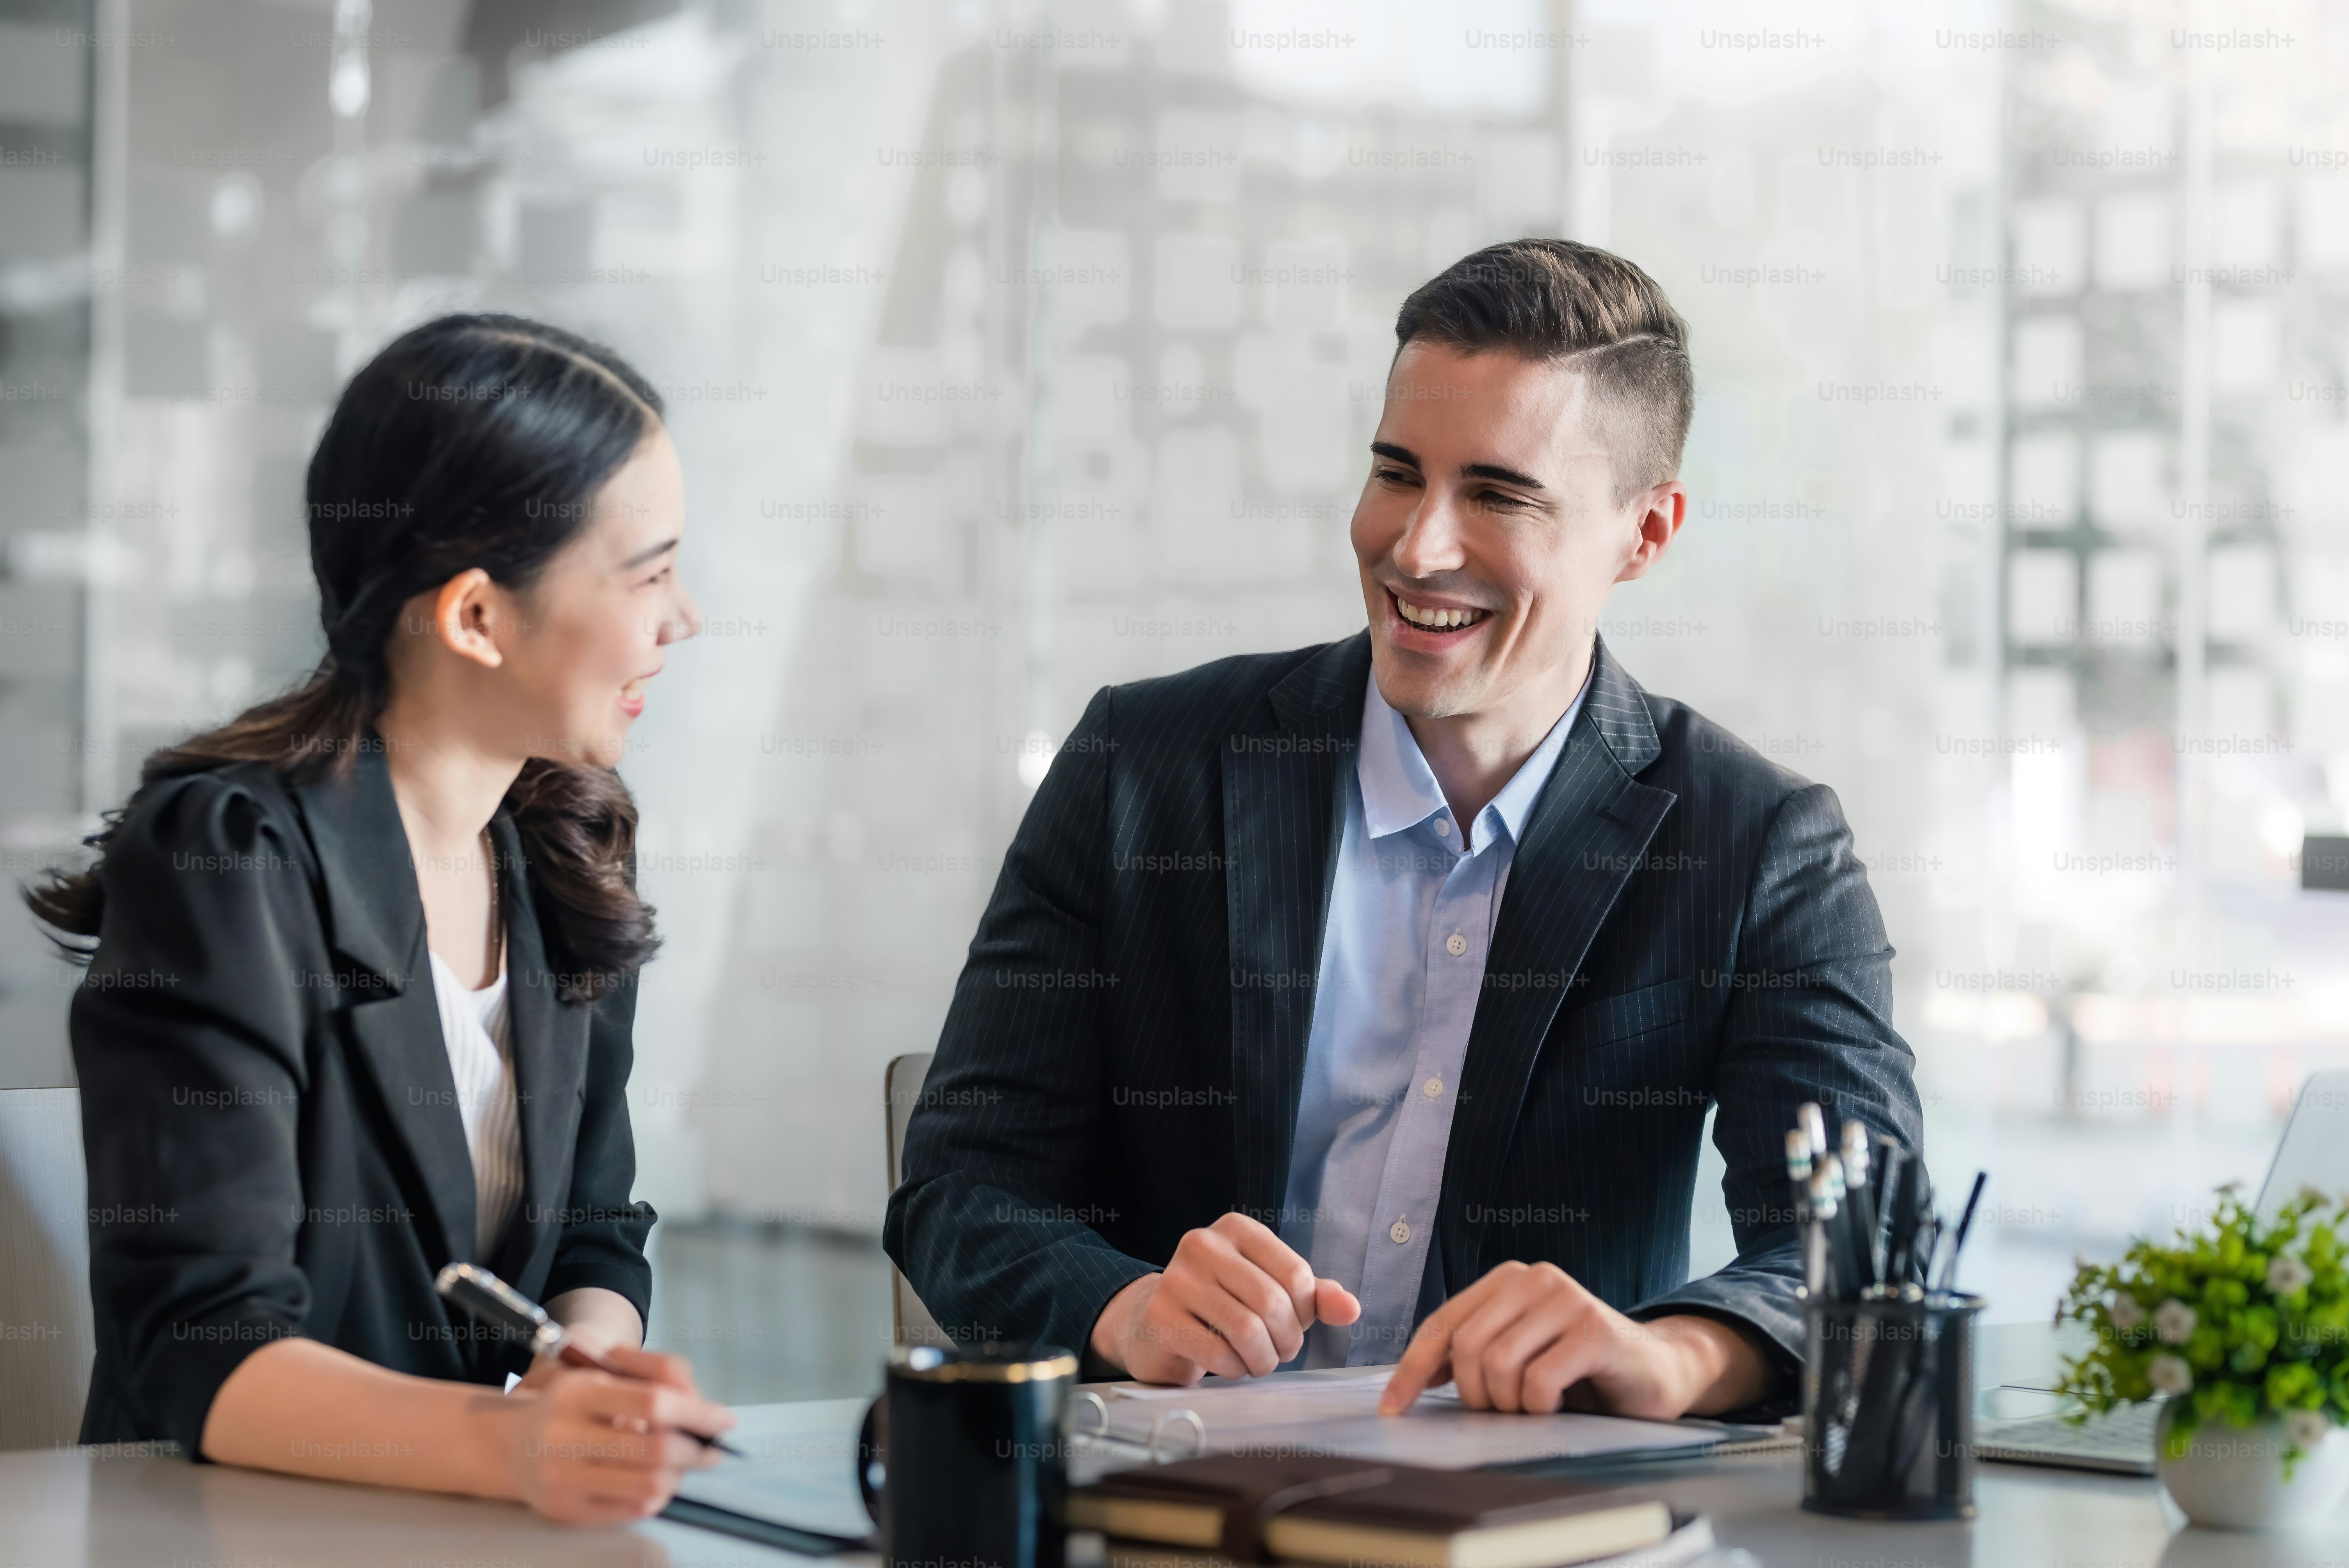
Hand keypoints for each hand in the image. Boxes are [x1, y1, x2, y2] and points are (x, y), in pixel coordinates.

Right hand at [496, 1346, 733, 1523]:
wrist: (511, 1444)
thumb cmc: (572, 1404)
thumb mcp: (605, 1373)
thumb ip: (656, 1378)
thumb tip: (704, 1410)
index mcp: (578, 1392)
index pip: (654, 1403)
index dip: (698, 1413)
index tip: (724, 1420)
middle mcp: (564, 1436)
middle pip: (656, 1451)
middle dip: (696, 1451)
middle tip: (709, 1448)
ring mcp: (562, 1477)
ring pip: (649, 1486)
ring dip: (680, 1476)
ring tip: (684, 1464)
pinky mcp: (565, 1510)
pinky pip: (631, 1510)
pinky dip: (656, 1495)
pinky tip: (656, 1481)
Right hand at [1090, 1213, 1361, 1382]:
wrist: (1154, 1323)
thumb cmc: (1224, 1304)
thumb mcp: (1273, 1290)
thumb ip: (1315, 1296)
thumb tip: (1351, 1309)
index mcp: (1237, 1228)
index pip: (1296, 1273)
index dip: (1305, 1311)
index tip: (1294, 1323)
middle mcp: (1203, 1244)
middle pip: (1272, 1303)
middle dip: (1287, 1341)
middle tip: (1281, 1352)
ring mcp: (1177, 1278)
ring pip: (1247, 1331)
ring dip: (1263, 1359)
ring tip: (1258, 1361)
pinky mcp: (1161, 1316)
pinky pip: (1217, 1354)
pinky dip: (1234, 1369)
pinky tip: (1228, 1365)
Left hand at [1379, 1261, 1767, 1418]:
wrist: (1657, 1370)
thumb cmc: (1580, 1369)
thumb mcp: (1519, 1353)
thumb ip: (1474, 1353)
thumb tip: (1416, 1377)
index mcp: (1508, 1280)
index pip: (1442, 1324)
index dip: (1412, 1369)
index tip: (1392, 1408)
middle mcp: (1535, 1279)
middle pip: (1466, 1347)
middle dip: (1474, 1394)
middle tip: (1502, 1412)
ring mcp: (1568, 1301)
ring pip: (1499, 1365)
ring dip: (1510, 1404)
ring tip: (1535, 1407)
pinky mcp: (1596, 1331)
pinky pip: (1539, 1382)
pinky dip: (1540, 1407)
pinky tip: (1560, 1405)